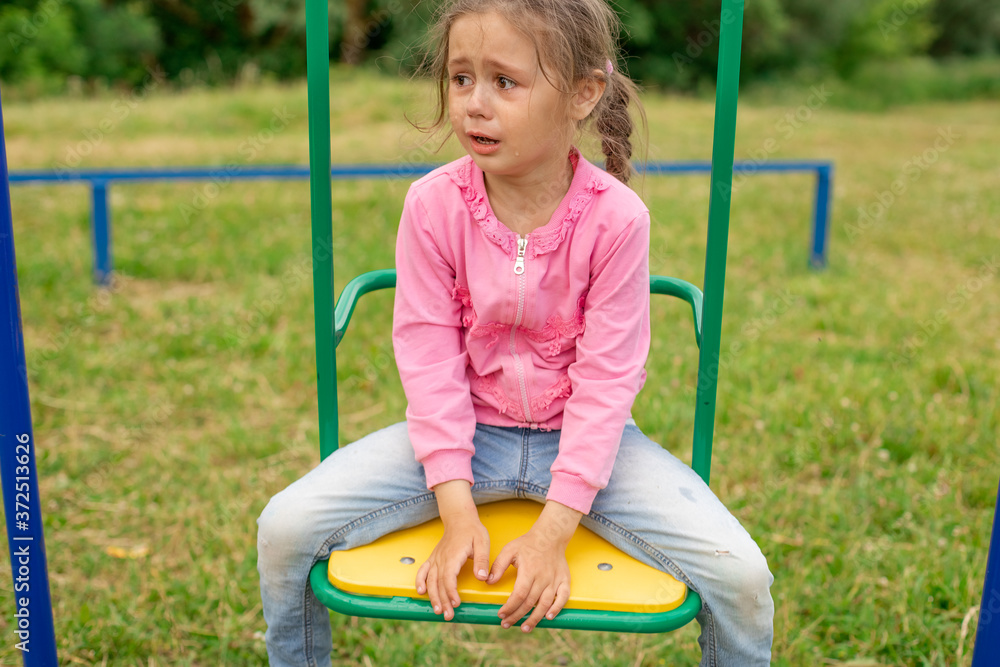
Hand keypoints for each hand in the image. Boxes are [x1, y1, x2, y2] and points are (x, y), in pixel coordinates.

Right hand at [416, 480, 490, 620]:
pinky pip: (423, 571)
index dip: (451, 592)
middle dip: (442, 600)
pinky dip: (419, 582)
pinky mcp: (433, 558)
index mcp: (453, 555)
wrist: (459, 518)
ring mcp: (436, 558)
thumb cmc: (472, 531)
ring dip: (432, 596)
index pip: (449, 577)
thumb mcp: (482, 543)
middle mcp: (441, 558)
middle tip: (448, 615)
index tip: (456, 603)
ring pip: (430, 580)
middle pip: (438, 583)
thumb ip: (482, 561)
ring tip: (437, 610)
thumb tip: (482, 578)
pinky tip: (420, 592)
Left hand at [488, 501, 582, 631]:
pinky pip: (563, 597)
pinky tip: (548, 617)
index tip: (500, 614)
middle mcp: (543, 578)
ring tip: (525, 628)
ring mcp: (555, 580)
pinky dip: (557, 608)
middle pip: (530, 602)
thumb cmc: (528, 543)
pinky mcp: (564, 580)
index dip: (509, 607)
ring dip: (535, 618)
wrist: (550, 536)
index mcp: (529, 570)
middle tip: (506, 624)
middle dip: (517, 616)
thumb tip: (488, 581)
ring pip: (545, 604)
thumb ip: (498, 566)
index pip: (519, 595)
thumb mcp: (509, 550)